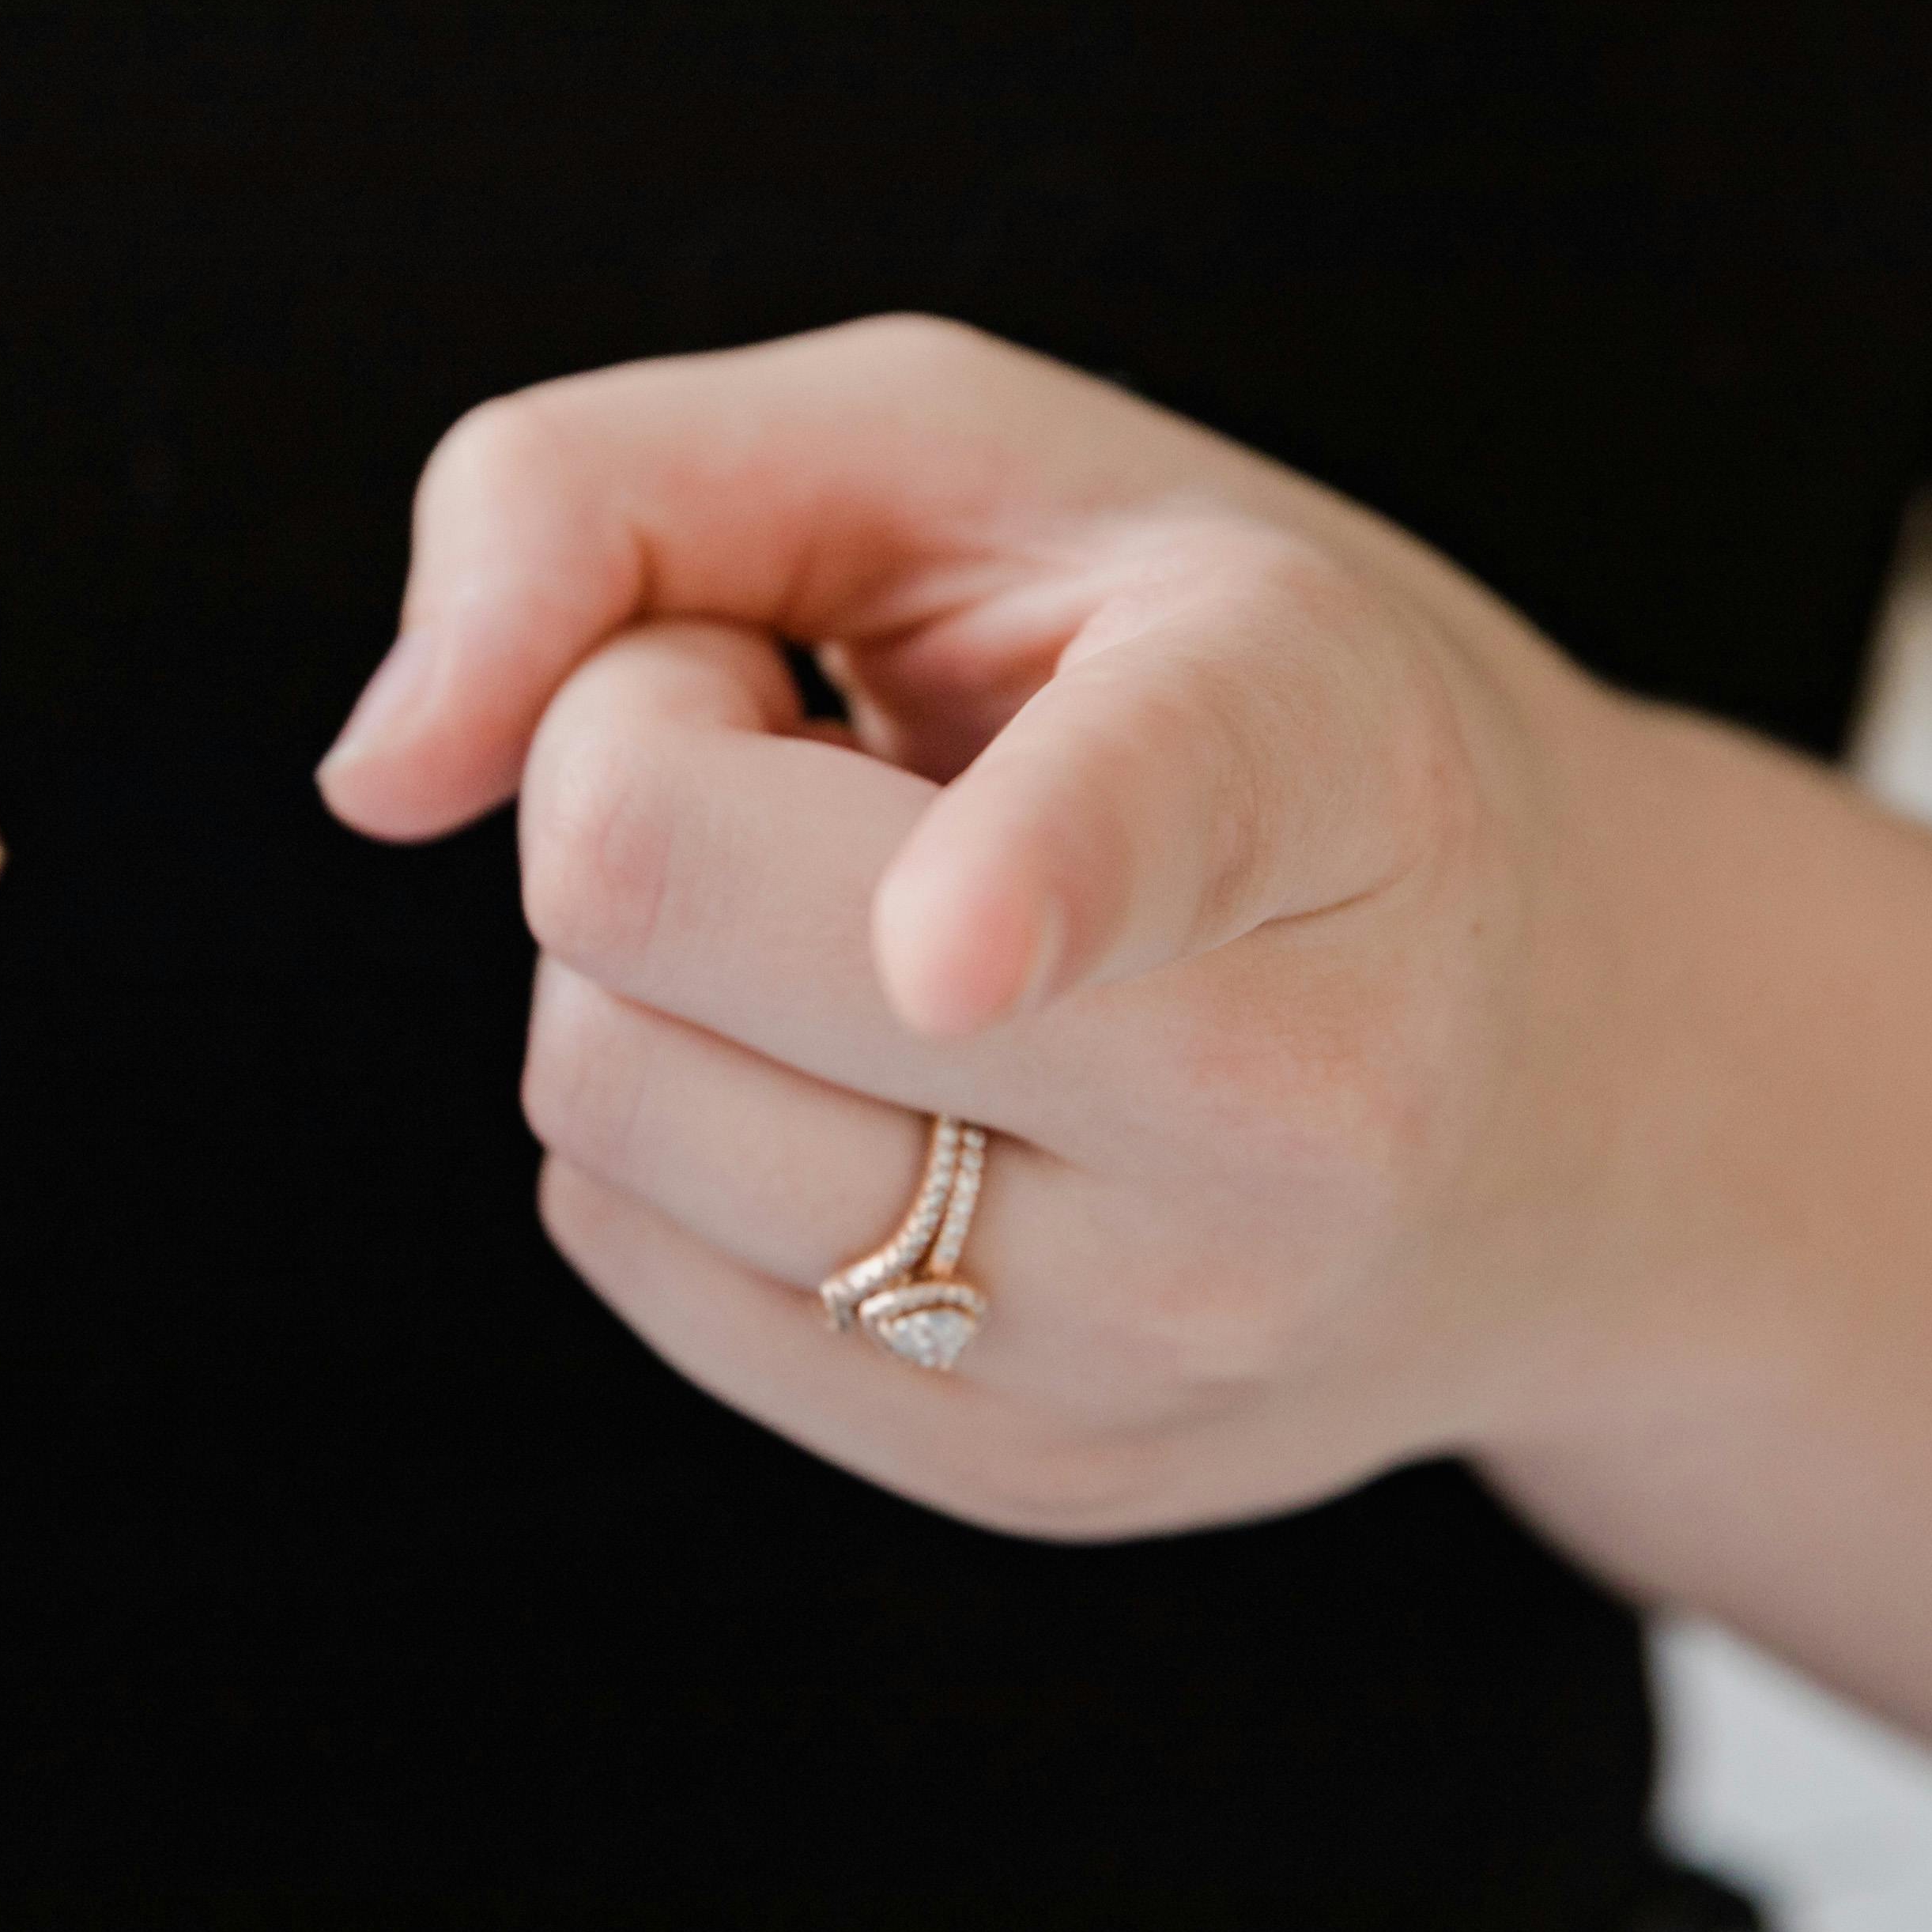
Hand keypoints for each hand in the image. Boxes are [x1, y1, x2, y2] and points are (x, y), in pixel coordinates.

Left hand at [316, 316, 1678, 1541]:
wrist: (1551, 1065)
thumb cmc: (1202, 687)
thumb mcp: (962, 455)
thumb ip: (609, 488)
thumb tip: (380, 771)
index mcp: (1320, 758)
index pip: (1152, 819)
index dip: (1030, 872)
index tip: (950, 950)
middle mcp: (1291, 1089)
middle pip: (662, 904)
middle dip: (631, 754)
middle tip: (808, 728)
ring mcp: (1172, 1328)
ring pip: (606, 1100)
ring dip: (634, 956)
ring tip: (847, 896)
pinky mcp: (1036, 1476)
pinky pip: (625, 1252)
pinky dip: (667, 1113)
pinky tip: (860, 1063)